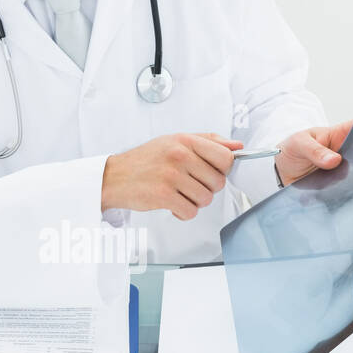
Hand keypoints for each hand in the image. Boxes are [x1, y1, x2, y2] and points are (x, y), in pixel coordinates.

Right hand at [102, 132, 243, 220]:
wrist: (114, 176)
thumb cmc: (146, 160)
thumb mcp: (175, 141)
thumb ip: (208, 141)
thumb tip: (238, 147)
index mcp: (185, 140)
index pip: (225, 157)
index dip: (223, 170)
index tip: (213, 172)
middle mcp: (179, 155)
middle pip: (218, 182)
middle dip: (207, 188)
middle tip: (190, 185)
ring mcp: (171, 175)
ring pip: (206, 199)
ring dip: (194, 202)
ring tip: (179, 194)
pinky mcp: (163, 195)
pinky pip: (190, 211)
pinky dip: (183, 212)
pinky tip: (172, 205)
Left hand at [274, 120, 352, 185]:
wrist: (281, 172)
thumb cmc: (292, 149)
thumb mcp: (299, 143)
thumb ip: (315, 151)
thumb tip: (335, 160)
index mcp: (337, 135)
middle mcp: (343, 153)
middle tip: (350, 163)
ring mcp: (340, 170)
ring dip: (349, 177)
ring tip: (331, 178)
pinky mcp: (334, 186)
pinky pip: (342, 189)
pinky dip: (339, 191)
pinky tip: (329, 191)